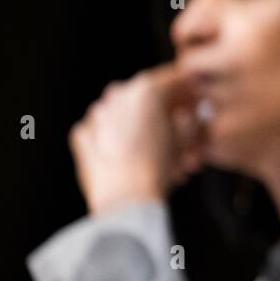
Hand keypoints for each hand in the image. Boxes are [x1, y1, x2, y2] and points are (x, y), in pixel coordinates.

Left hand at [69, 64, 203, 215]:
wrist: (125, 202)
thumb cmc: (156, 171)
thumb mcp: (189, 139)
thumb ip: (193, 117)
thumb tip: (192, 115)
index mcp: (147, 88)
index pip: (177, 78)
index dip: (192, 92)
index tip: (197, 103)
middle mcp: (118, 94)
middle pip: (150, 99)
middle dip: (169, 118)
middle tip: (184, 140)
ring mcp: (97, 114)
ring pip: (128, 115)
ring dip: (146, 132)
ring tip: (162, 160)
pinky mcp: (83, 135)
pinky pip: (106, 132)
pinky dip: (119, 142)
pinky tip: (134, 161)